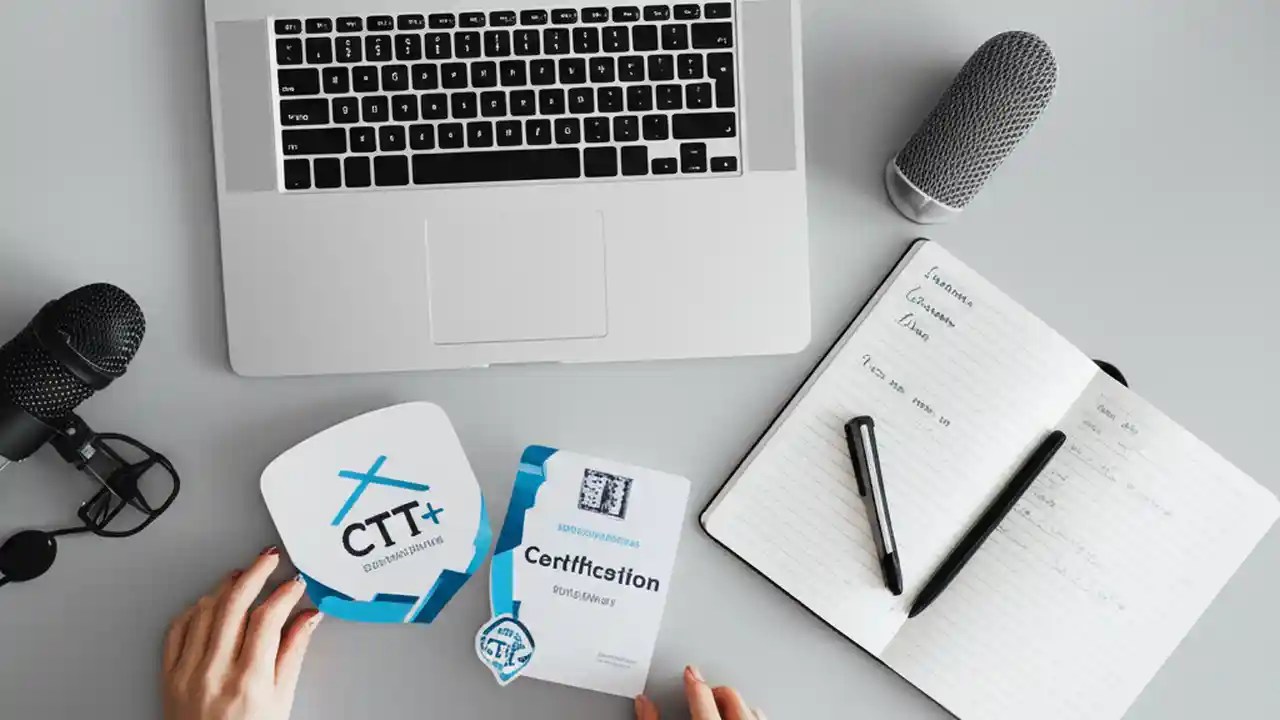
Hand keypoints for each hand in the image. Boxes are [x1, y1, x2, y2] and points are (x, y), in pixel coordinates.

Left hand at [162, 547, 322, 719]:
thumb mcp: (280, 701)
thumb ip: (292, 654)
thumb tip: (307, 618)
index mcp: (248, 680)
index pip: (266, 619)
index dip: (283, 593)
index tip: (294, 583)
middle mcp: (214, 673)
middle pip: (234, 605)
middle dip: (255, 574)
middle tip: (268, 559)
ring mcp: (187, 673)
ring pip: (204, 612)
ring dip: (225, 587)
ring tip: (242, 576)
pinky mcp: (168, 676)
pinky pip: (178, 630)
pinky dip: (194, 610)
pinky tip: (209, 603)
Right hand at [635, 666, 765, 719]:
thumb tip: (644, 703)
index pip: (701, 695)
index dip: (693, 680)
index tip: (690, 673)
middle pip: (730, 697)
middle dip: (715, 690)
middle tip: (702, 691)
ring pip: (751, 709)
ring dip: (736, 704)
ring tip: (722, 707)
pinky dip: (751, 715)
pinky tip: (741, 718)